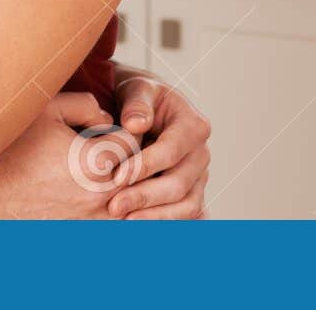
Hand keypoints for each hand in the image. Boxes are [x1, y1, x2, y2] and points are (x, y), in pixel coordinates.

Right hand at [0, 93, 138, 218]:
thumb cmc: (12, 152)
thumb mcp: (45, 112)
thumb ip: (85, 104)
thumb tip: (107, 118)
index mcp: (96, 162)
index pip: (135, 142)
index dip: (126, 131)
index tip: (111, 130)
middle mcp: (101, 197)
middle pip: (138, 174)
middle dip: (129, 160)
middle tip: (111, 151)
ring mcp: (93, 224)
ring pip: (131, 205)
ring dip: (124, 189)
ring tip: (104, 177)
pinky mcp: (83, 238)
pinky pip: (113, 227)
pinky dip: (110, 213)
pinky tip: (92, 201)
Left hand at [108, 74, 209, 218]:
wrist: (146, 110)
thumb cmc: (140, 98)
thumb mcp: (137, 88)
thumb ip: (136, 104)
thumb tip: (135, 125)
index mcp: (194, 125)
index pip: (171, 151)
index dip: (144, 166)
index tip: (116, 177)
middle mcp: (202, 153)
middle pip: (179, 183)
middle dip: (144, 197)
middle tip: (113, 207)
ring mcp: (199, 176)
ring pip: (186, 205)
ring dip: (154, 217)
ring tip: (123, 220)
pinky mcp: (191, 194)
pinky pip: (184, 216)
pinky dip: (163, 223)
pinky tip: (137, 226)